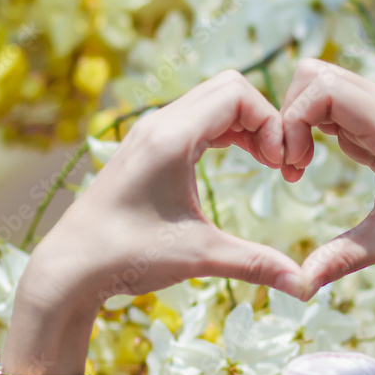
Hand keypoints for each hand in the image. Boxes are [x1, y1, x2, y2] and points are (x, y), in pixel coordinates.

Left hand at [17, 70, 306, 325]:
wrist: (70, 268)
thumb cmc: (127, 256)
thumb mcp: (199, 256)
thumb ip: (256, 264)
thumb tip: (304, 286)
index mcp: (171, 137)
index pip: (238, 94)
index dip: (272, 123)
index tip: (283, 166)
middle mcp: (159, 124)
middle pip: (228, 88)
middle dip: (263, 119)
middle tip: (278, 164)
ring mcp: (148, 133)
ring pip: (211, 102)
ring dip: (245, 125)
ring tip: (265, 164)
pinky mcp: (144, 148)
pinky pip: (195, 119)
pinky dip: (224, 132)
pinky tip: (238, 162)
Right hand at [280, 59, 374, 297]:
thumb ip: (343, 257)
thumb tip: (299, 286)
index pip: (319, 89)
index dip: (292, 122)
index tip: (294, 168)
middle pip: (313, 75)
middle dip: (289, 116)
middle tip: (293, 165)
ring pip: (322, 85)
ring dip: (300, 122)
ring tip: (302, 168)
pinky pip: (335, 105)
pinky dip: (315, 129)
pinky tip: (318, 166)